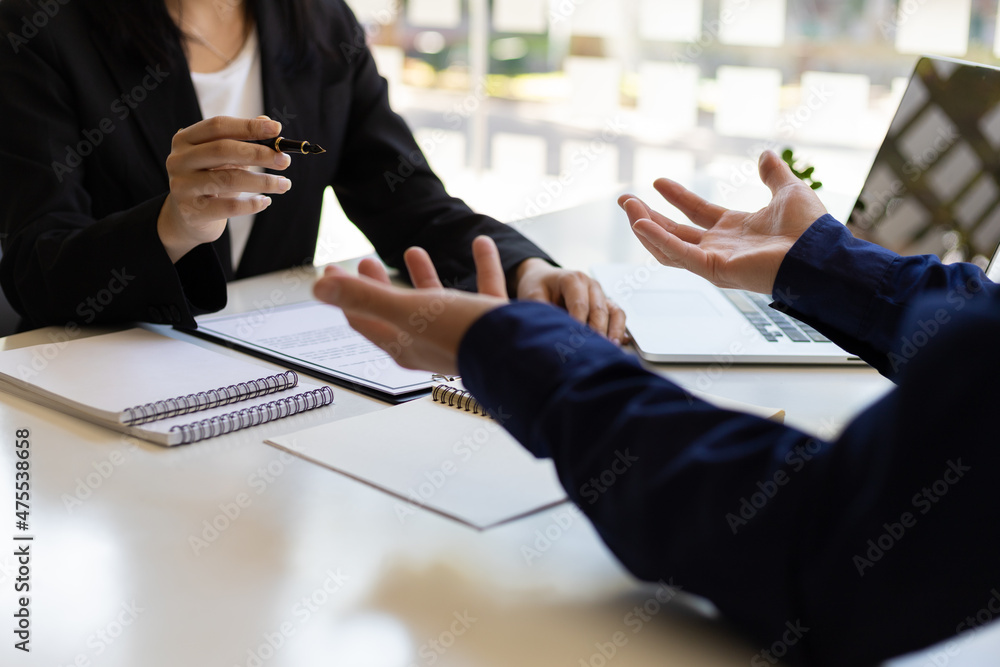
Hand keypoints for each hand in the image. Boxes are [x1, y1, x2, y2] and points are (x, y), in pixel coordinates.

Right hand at [158, 115, 292, 262]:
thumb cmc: (211, 180)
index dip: (248, 126)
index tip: (277, 129)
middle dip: (259, 154)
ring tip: (284, 184)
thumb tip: (268, 122)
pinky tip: (266, 201)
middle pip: (222, 150)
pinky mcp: (191, 212)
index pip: (218, 126)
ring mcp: (182, 186)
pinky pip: (229, 207)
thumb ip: (243, 139)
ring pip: (229, 179)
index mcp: (185, 139)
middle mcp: (178, 160)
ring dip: (263, 181)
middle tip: (285, 160)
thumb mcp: (225, 158)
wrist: (189, 218)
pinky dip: (252, 204)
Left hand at [313, 236, 506, 374]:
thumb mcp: (408, 311)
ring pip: (437, 301)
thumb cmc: (463, 335)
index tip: (330, 269)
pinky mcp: (493, 323)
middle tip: (365, 262)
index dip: (343, 295)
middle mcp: (431, 343)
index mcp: (404, 345)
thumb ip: (364, 297)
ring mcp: (463, 334)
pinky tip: (482, 243)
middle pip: (395, 312)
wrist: (524, 353)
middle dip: (377, 287)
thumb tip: (317, 287)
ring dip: (423, 275)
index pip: (362, 320)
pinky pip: (484, 289)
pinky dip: (481, 265)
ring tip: (413, 250)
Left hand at [515, 258, 625, 343]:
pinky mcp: (605, 303)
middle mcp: (590, 285)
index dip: (578, 325)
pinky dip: (619, 330)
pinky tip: (617, 344)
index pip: (580, 304)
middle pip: (599, 310)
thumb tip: (551, 330)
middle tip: (592, 350)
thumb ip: (541, 310)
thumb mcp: (531, 296)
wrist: (542, 277)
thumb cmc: (538, 286)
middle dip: (597, 332)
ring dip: (614, 331)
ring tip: (610, 349)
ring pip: (615, 312)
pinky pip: (618, 316)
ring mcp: (600, 294)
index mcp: (572, 279)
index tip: (575, 343)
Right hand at [618, 150, 827, 293]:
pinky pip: (680, 255)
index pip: (696, 213)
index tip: (658, 182)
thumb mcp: (788, 190)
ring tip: (628, 208)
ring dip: (646, 227)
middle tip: (624, 199)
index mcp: (735, 230)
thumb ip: (773, 175)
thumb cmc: (809, 230)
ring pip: (669, 246)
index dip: (677, 197)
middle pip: (674, 232)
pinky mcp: (714, 269)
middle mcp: (720, 247)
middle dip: (647, 216)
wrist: (819, 254)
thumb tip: (766, 155)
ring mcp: (715, 260)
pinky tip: (641, 224)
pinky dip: (659, 241)